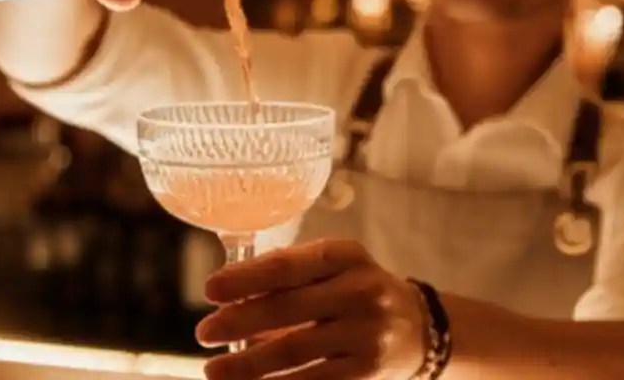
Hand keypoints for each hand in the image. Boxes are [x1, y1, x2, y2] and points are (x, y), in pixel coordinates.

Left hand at [196, 239, 426, 379]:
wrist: (420, 328)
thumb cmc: (357, 292)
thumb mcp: (333, 269)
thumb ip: (289, 277)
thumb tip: (227, 299)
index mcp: (344, 256)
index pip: (286, 266)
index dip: (244, 278)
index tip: (210, 290)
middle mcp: (359, 291)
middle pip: (286, 309)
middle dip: (237, 322)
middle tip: (204, 333)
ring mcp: (365, 334)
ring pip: (294, 352)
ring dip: (247, 365)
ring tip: (214, 371)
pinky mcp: (366, 372)